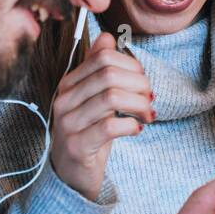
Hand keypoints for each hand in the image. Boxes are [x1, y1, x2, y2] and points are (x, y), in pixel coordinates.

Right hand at [49, 32, 153, 199]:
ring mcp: (67, 123)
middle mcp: (64, 99)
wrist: (71, 175)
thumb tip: (107, 38)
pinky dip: (130, 125)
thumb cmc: (88, 133)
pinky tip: (136, 129)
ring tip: (147, 114)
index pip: (104, 58)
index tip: (144, 83)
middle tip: (150, 100)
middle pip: (109, 74)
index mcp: (69, 83)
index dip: (132, 66)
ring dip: (138, 104)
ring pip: (111, 97)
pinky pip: (109, 127)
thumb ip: (98, 68)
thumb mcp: (94, 98)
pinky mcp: (77, 146)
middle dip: (139, 84)